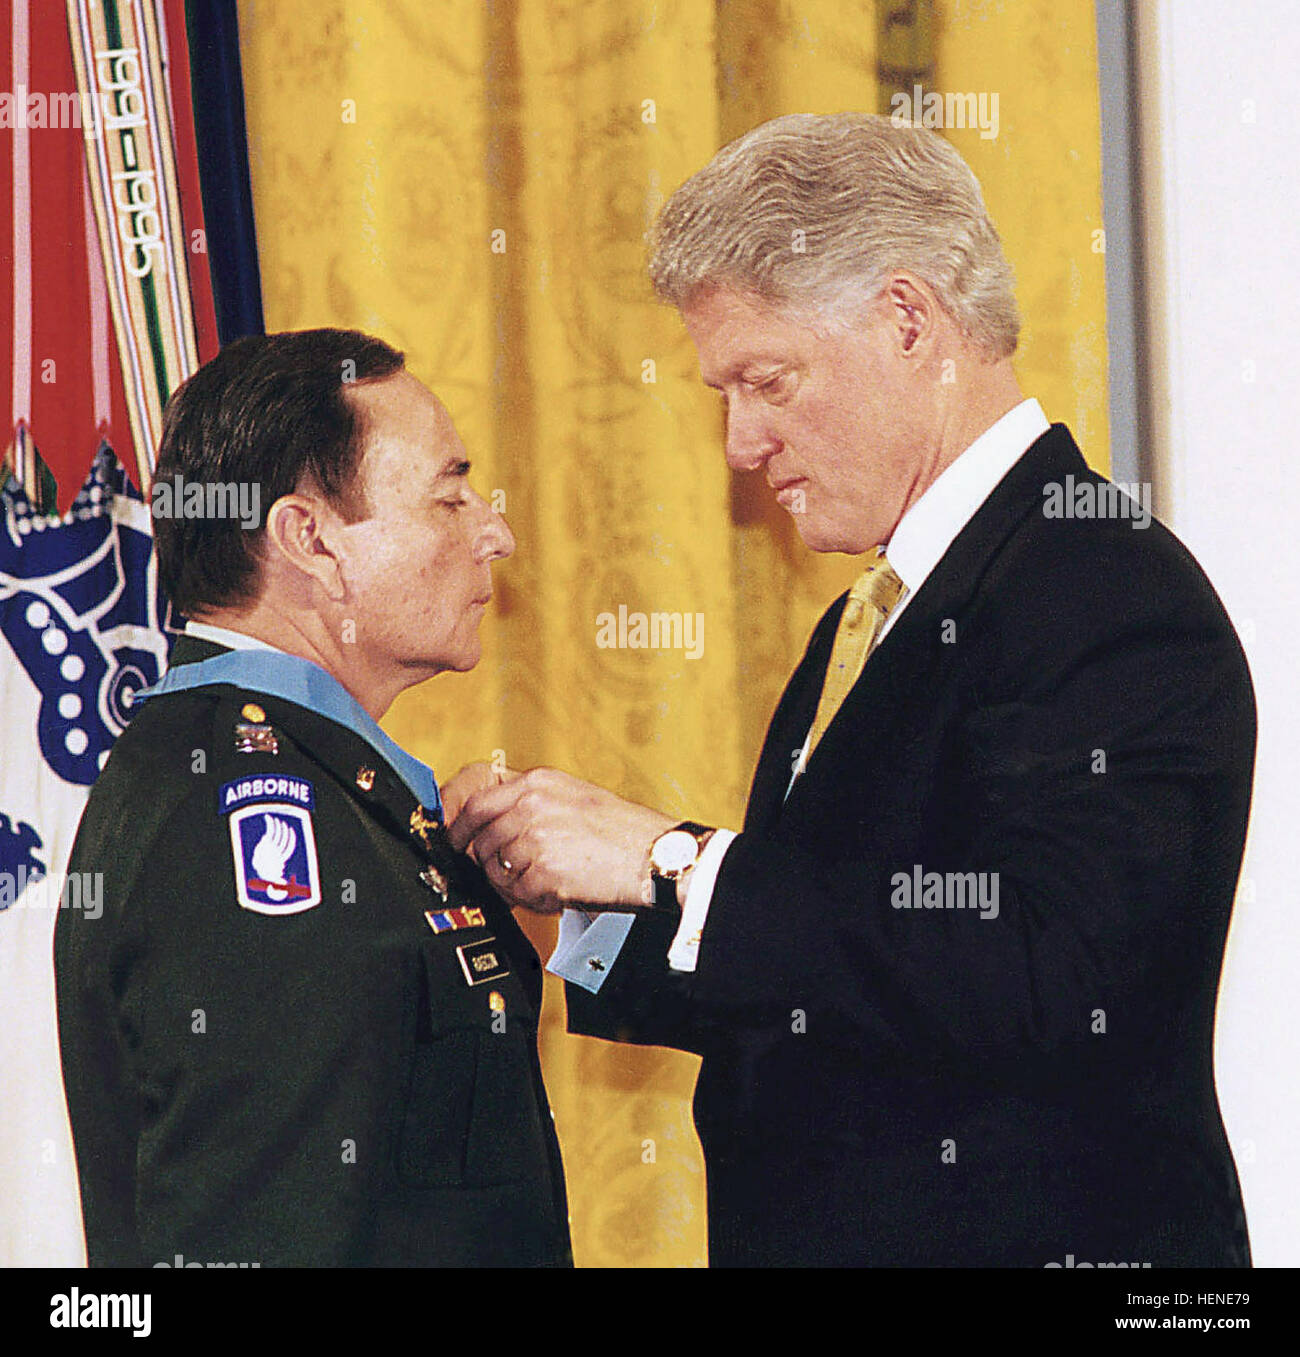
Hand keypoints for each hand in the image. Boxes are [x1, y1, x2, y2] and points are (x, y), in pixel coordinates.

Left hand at [446, 767, 676, 913]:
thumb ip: (531, 802)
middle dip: (490, 863)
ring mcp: (537, 838)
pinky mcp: (546, 872)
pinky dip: (535, 900)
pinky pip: (519, 894)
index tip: (455, 842)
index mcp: (537, 783)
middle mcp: (533, 806)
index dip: (459, 828)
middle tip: (510, 873)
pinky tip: (557, 892)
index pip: (476, 803)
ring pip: (497, 870)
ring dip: (514, 884)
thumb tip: (491, 824)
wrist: (653, 855)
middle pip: (483, 841)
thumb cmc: (620, 829)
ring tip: (545, 881)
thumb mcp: (573, 794)